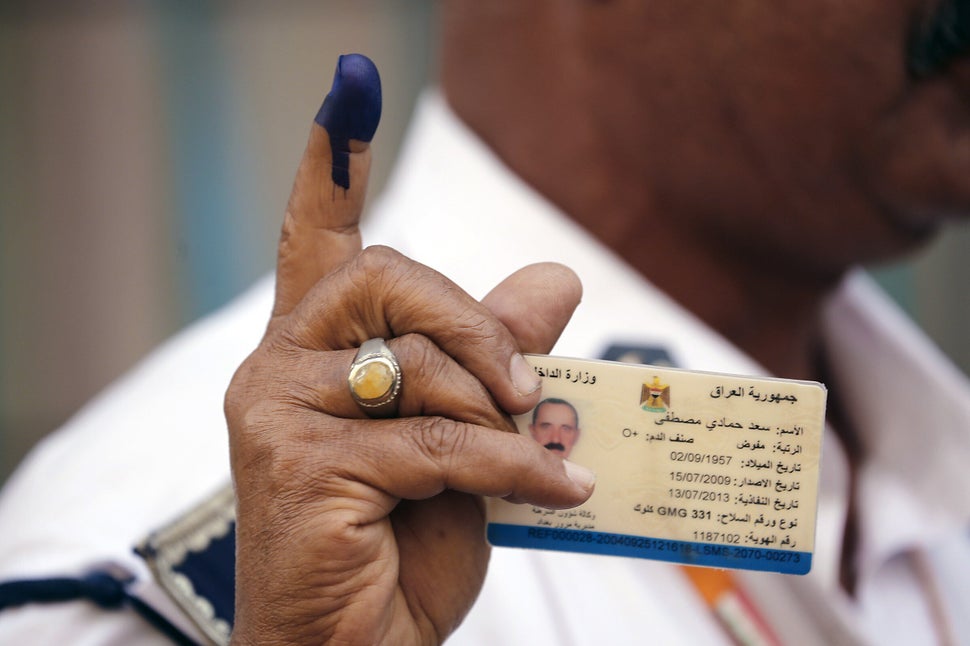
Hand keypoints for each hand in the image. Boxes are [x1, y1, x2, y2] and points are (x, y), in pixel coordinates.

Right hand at [224, 55, 593, 644]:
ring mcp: (277, 415)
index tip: (347, 88)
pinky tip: (558, 489)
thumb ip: (493, 359)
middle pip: (382, 276)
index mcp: (315, 353)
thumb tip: (556, 281)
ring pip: (414, 364)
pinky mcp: (298, 467)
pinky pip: (434, 441)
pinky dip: (512, 465)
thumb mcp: (461, 439)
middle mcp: (279, 368)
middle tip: (528, 383)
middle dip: (473, 320)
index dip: (330, 164)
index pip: (315, 236)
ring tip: (543, 449)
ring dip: (498, 406)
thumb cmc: (400, 545)